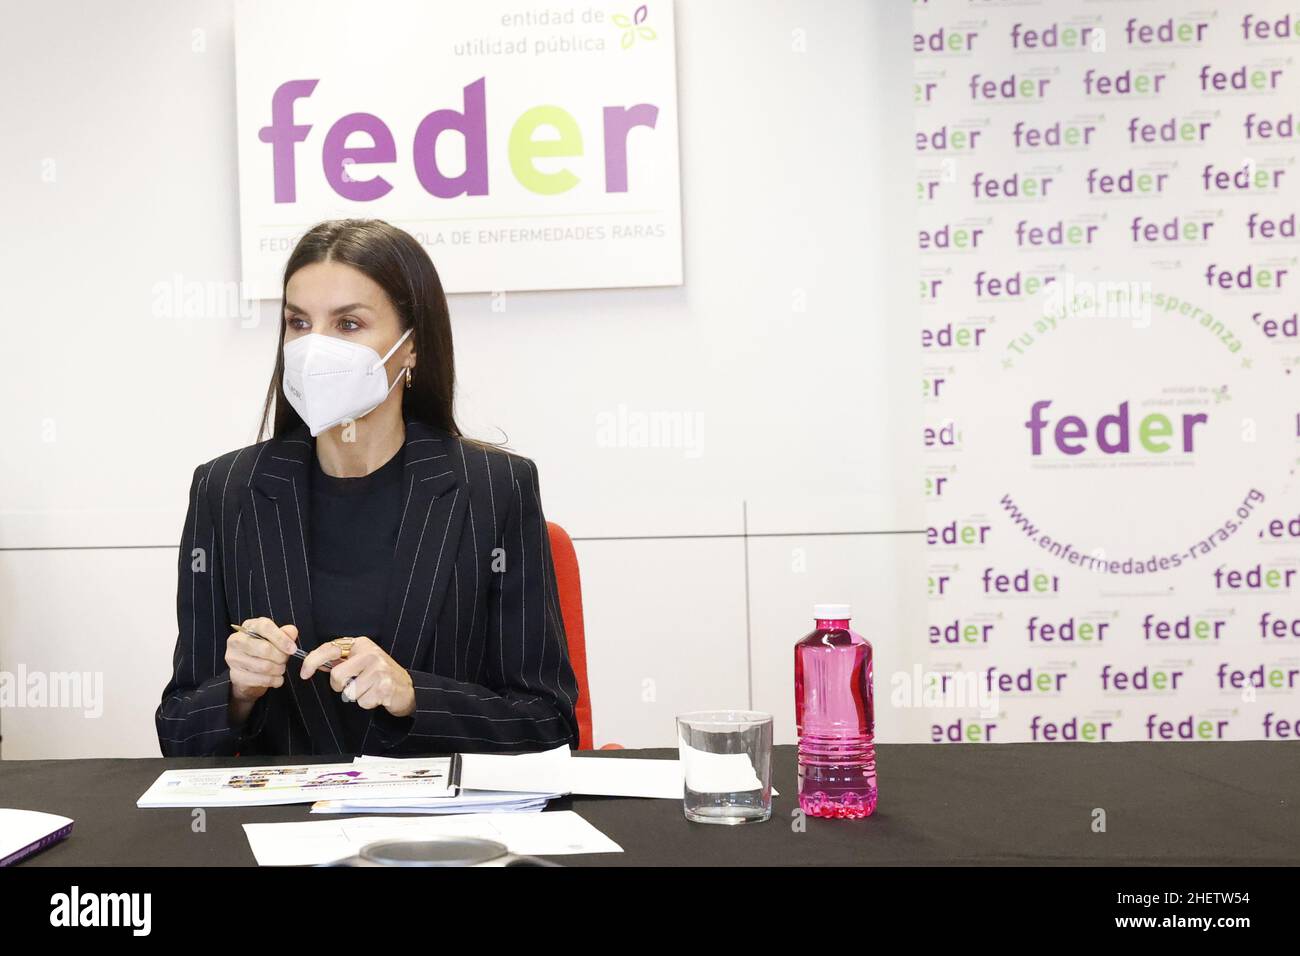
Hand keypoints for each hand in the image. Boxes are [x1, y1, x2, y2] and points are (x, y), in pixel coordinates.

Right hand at [227, 617, 297, 703]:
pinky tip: (277, 678)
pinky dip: (274, 680)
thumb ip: (285, 633)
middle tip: (285, 660)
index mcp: (249, 626)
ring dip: (278, 669)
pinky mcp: (236, 675)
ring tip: (280, 668)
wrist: (247, 672)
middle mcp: (237, 640)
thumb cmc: (263, 650)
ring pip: (264, 666)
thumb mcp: (275, 639)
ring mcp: (234, 658)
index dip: (281, 638)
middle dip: (281, 657)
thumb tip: (292, 631)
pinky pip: (261, 680)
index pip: (265, 627)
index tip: (293, 649)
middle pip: (265, 648)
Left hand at [299, 637, 415, 717]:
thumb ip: (341, 660)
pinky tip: (377, 695)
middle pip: (337, 675)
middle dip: (341, 686)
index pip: (330, 648)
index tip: (304, 673)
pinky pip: (361, 702)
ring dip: (357, 696)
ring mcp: (379, 670)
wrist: (407, 688)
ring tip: (370, 689)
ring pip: (349, 692)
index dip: (313, 661)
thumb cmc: (380, 675)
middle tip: (354, 684)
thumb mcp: (361, 660)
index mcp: (362, 644)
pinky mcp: (384, 687)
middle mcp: (371, 653)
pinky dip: (367, 703)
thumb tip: (314, 663)